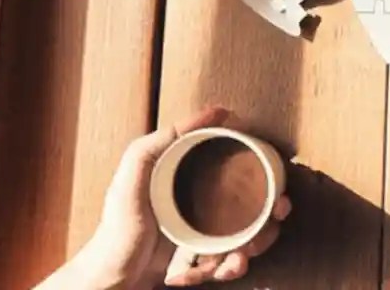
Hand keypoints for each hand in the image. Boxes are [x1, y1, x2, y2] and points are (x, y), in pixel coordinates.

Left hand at [52, 107, 290, 288]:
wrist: (111, 282)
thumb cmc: (116, 233)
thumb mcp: (129, 181)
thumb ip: (153, 146)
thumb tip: (204, 116)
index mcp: (187, 179)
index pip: (231, 163)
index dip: (258, 162)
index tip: (273, 163)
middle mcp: (200, 205)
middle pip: (251, 202)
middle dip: (271, 209)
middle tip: (279, 209)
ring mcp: (204, 235)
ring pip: (248, 235)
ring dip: (253, 245)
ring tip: (240, 255)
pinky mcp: (203, 261)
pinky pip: (230, 262)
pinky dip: (229, 268)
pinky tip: (217, 270)